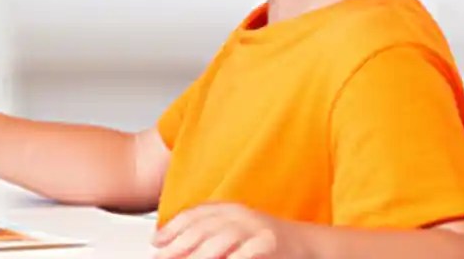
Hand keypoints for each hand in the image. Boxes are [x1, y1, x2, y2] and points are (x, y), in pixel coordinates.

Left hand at [153, 203, 299, 258]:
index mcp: (230, 210)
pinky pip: (243, 254)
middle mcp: (241, 216)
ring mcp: (256, 230)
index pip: (195, 215)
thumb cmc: (266, 241)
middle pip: (202, 229)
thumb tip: (173, 244)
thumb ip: (210, 233)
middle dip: (178, 246)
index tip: (156, 243)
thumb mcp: (236, 229)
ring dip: (197, 255)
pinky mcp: (269, 245)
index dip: (172, 229)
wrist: (308, 245)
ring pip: (219, 243)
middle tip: (161, 257)